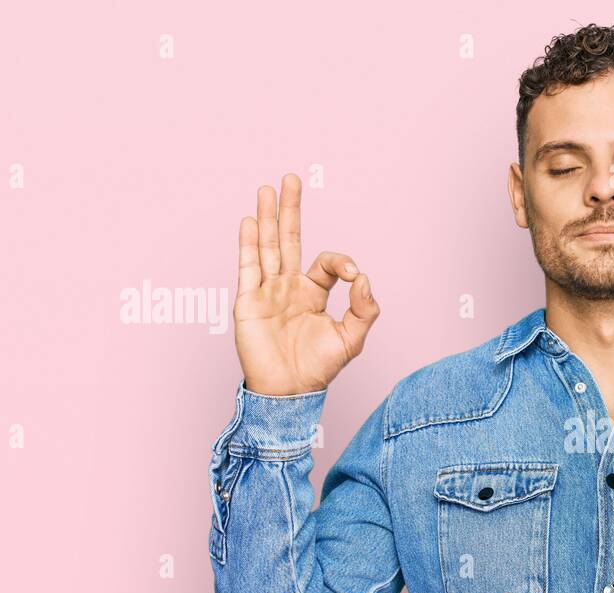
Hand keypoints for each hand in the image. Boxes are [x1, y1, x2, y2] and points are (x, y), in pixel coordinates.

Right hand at [232, 173, 379, 395]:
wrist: (289, 391)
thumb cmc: (318, 369)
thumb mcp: (351, 339)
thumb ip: (364, 309)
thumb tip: (364, 278)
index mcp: (311, 293)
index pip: (324, 262)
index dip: (341, 263)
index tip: (352, 274)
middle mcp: (287, 288)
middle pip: (288, 240)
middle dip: (291, 210)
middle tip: (291, 179)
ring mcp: (266, 292)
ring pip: (267, 247)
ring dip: (268, 217)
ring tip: (267, 190)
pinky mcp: (249, 302)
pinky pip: (249, 267)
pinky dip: (250, 244)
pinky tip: (251, 222)